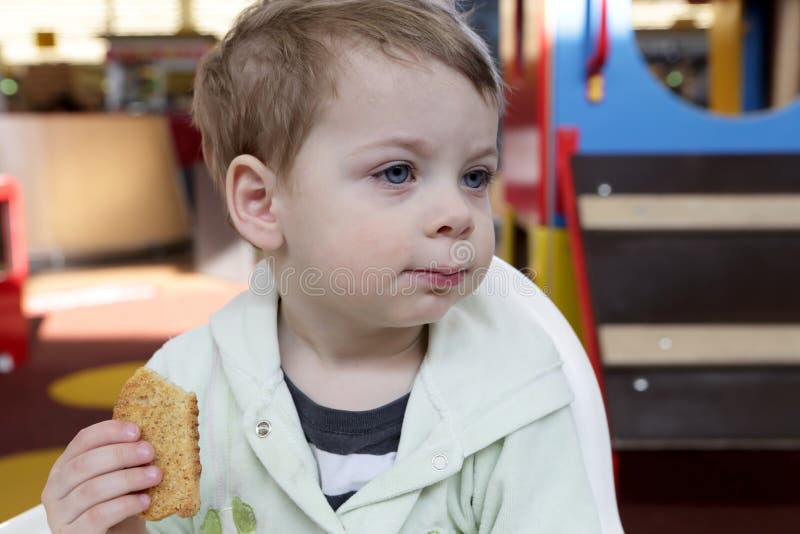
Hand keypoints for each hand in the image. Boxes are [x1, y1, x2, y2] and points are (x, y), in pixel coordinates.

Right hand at [42, 420, 161, 532]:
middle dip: (120, 454)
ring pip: (91, 490)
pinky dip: (125, 505)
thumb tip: (150, 431)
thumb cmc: (118, 502)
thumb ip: (124, 456)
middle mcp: (55, 490)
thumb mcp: (117, 475)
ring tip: (155, 475)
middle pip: (84, 464)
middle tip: (149, 452)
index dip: (109, 432)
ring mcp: (60, 516)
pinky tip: (145, 500)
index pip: (82, 441)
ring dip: (128, 479)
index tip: (137, 430)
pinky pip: (98, 516)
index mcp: (64, 467)